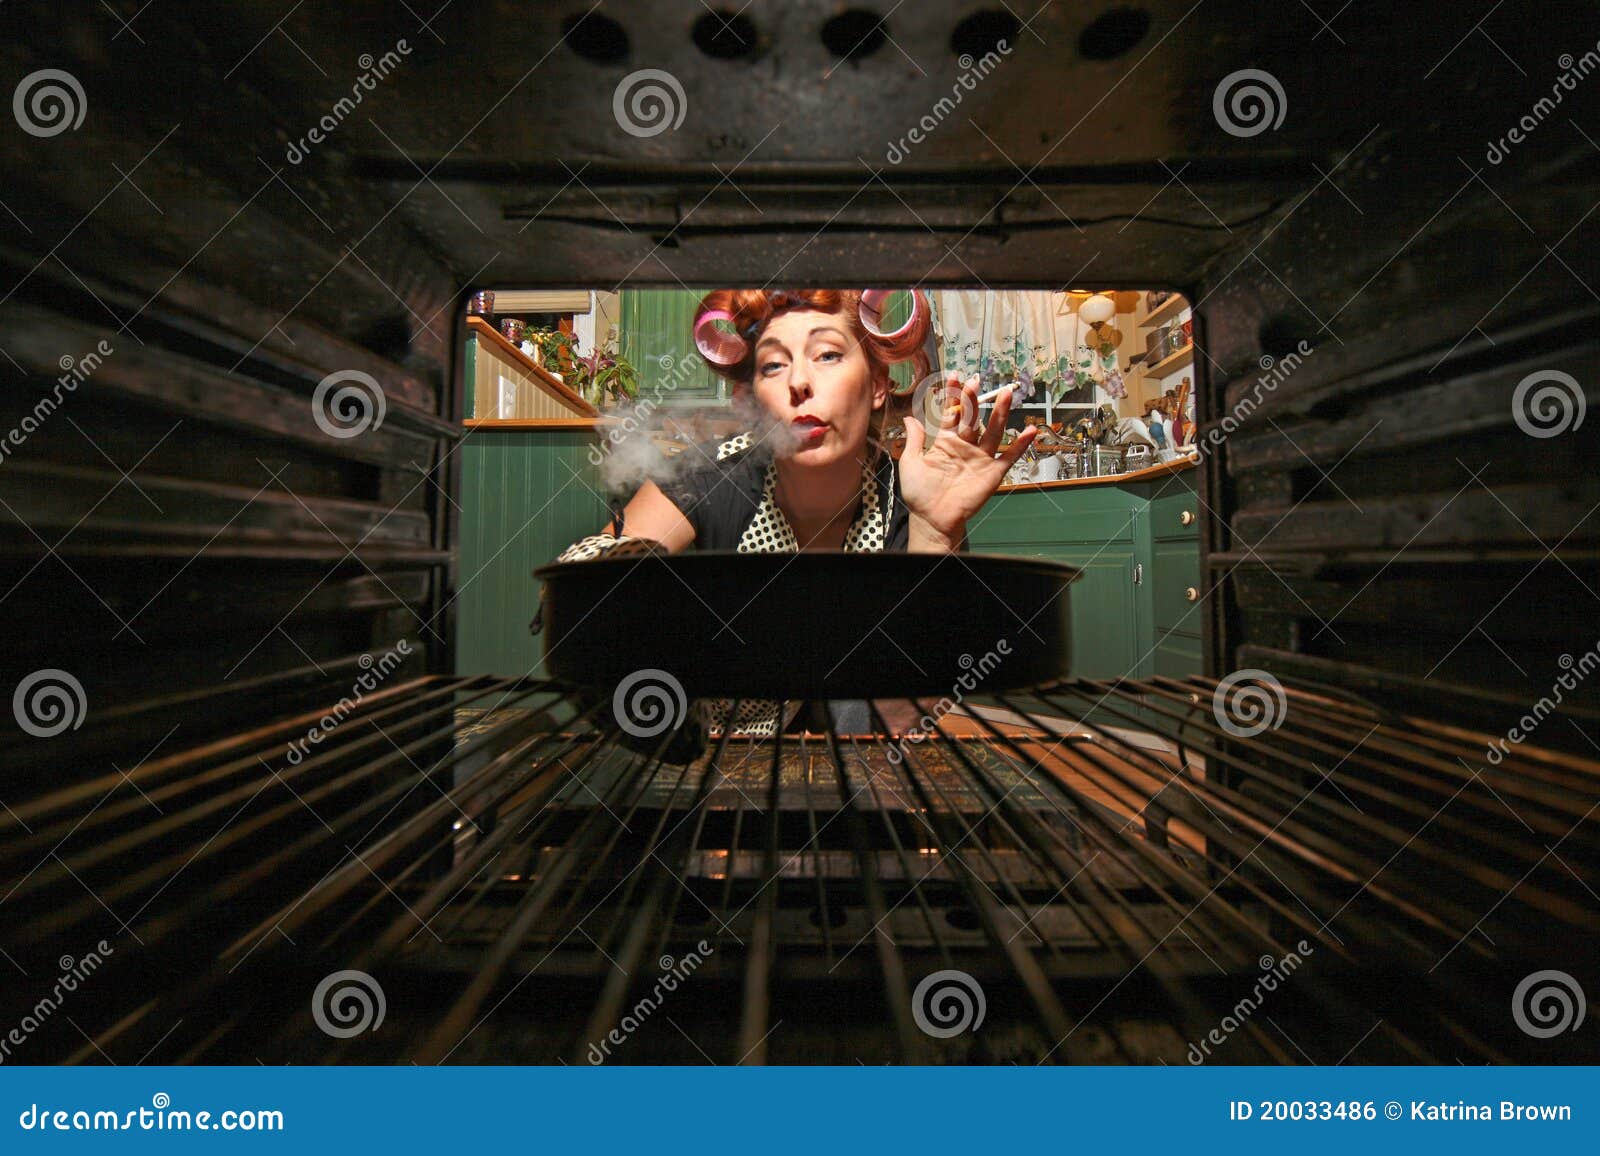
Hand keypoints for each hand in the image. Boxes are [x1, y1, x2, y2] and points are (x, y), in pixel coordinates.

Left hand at [898, 374, 1037, 547]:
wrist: (932, 519)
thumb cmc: (919, 493)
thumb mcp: (910, 462)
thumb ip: (914, 439)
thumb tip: (909, 417)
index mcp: (945, 442)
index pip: (951, 413)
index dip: (953, 395)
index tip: (955, 376)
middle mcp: (965, 446)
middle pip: (973, 418)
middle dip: (974, 400)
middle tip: (976, 381)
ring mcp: (980, 458)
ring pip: (992, 431)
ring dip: (999, 413)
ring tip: (1006, 393)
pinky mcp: (992, 473)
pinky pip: (1009, 456)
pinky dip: (1020, 444)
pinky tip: (1030, 430)